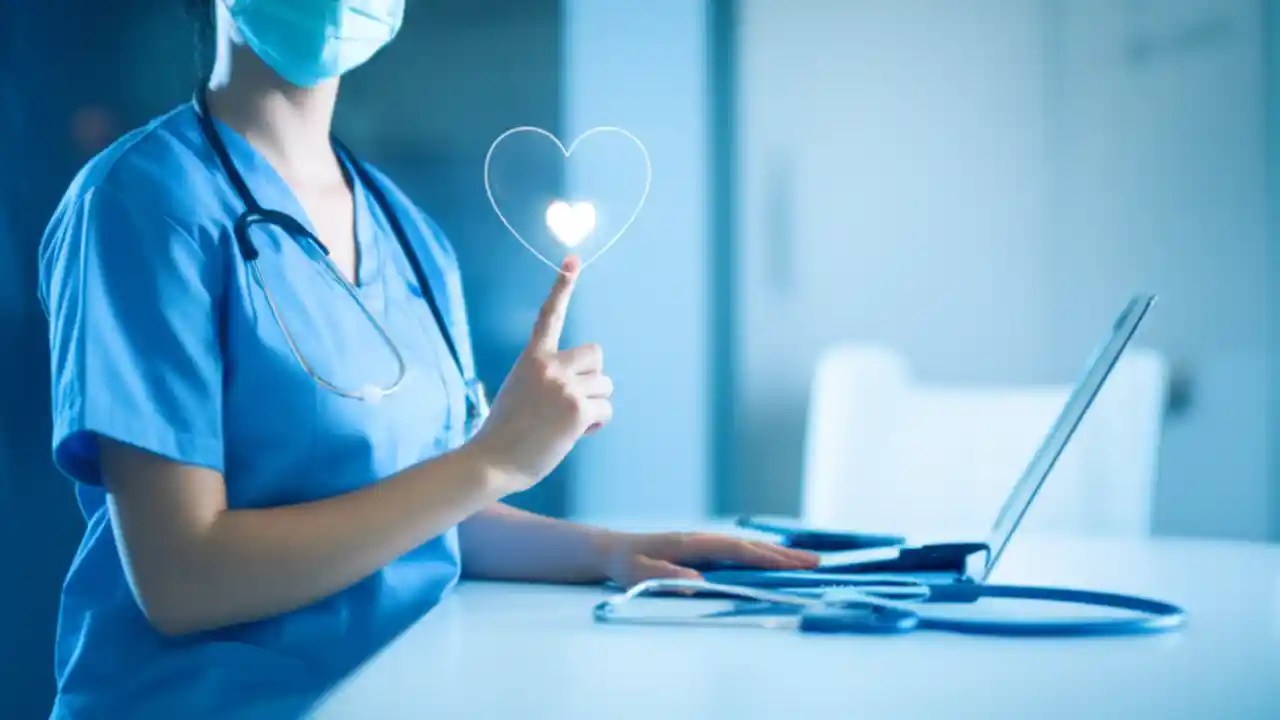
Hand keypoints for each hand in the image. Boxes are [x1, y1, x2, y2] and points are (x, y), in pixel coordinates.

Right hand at [469, 256, 612, 493]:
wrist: (493, 460)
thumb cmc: (506, 432)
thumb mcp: (519, 390)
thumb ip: (547, 378)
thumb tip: (580, 384)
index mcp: (532, 358)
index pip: (549, 316)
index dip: (562, 287)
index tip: (573, 261)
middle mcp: (549, 366)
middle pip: (597, 354)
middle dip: (593, 377)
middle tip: (573, 400)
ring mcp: (564, 386)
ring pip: (605, 385)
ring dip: (594, 405)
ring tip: (566, 422)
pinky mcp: (577, 409)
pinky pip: (606, 410)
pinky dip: (596, 425)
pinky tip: (575, 434)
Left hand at [595, 531, 819, 586]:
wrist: (612, 550)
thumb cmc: (625, 564)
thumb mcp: (638, 574)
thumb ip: (665, 577)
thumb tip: (696, 581)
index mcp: (692, 544)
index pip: (737, 550)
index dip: (767, 558)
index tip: (794, 565)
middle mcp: (703, 539)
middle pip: (750, 546)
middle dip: (784, 554)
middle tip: (817, 563)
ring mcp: (705, 542)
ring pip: (748, 546)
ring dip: (777, 553)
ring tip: (807, 561)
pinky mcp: (704, 549)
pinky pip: (740, 551)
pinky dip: (762, 554)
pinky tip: (775, 559)